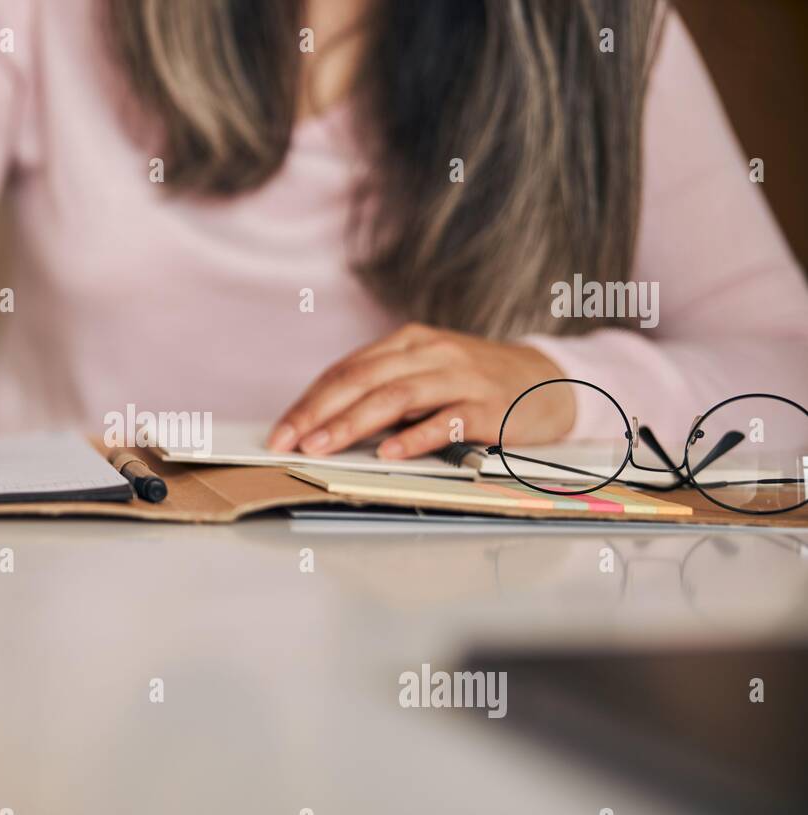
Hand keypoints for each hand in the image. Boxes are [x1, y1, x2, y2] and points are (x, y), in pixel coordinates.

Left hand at [267, 323, 572, 458]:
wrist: (551, 382)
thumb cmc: (475, 385)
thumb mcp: (426, 376)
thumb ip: (382, 392)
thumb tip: (323, 426)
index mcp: (408, 342)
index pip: (347, 370)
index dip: (310, 401)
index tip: (280, 431)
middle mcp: (431, 353)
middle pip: (363, 380)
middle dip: (319, 413)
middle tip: (289, 441)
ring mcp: (462, 377)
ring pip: (396, 396)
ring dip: (354, 423)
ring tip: (323, 446)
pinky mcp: (490, 405)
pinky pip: (447, 421)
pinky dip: (416, 437)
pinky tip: (389, 453)